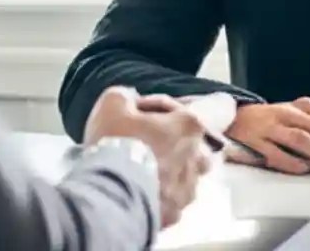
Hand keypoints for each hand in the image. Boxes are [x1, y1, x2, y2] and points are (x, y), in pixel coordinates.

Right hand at [83, 87, 214, 227]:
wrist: (112, 195)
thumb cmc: (117, 143)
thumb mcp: (113, 103)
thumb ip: (123, 95)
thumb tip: (127, 99)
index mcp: (189, 125)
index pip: (171, 108)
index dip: (145, 107)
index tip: (127, 113)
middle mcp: (197, 158)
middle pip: (184, 143)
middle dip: (166, 141)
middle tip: (138, 142)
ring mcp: (187, 189)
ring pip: (180, 176)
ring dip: (164, 171)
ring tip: (136, 171)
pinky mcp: (173, 215)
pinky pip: (167, 201)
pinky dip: (155, 196)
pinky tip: (135, 192)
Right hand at [224, 97, 309, 174]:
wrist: (235, 118)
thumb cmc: (275, 122)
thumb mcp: (300, 117)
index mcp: (305, 107)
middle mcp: (289, 114)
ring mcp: (272, 127)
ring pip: (302, 139)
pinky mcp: (256, 141)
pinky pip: (275, 153)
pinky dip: (291, 161)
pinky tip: (304, 170)